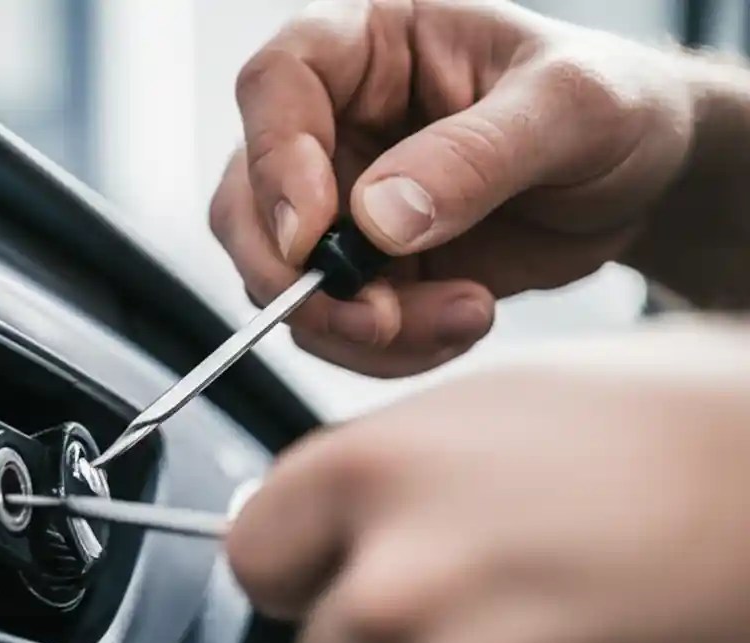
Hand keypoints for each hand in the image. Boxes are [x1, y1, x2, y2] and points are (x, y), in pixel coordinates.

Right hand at [210, 0, 693, 376]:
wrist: (644, 181)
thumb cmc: (613, 107)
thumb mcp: (571, 109)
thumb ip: (475, 156)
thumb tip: (379, 218)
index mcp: (368, 42)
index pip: (276, 84)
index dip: (275, 162)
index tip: (311, 236)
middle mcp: (334, 119)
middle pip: (248, 199)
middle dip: (300, 279)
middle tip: (374, 319)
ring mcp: (341, 199)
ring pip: (283, 278)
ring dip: (357, 325)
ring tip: (464, 314)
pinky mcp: (364, 266)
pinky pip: (333, 324)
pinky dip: (387, 349)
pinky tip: (460, 320)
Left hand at [226, 319, 749, 642]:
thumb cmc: (659, 431)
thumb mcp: (480, 413)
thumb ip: (381, 480)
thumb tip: (327, 524)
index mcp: (366, 468)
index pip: (254, 557)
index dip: (302, 569)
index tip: (334, 570)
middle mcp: (390, 573)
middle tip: (466, 604)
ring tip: (527, 631)